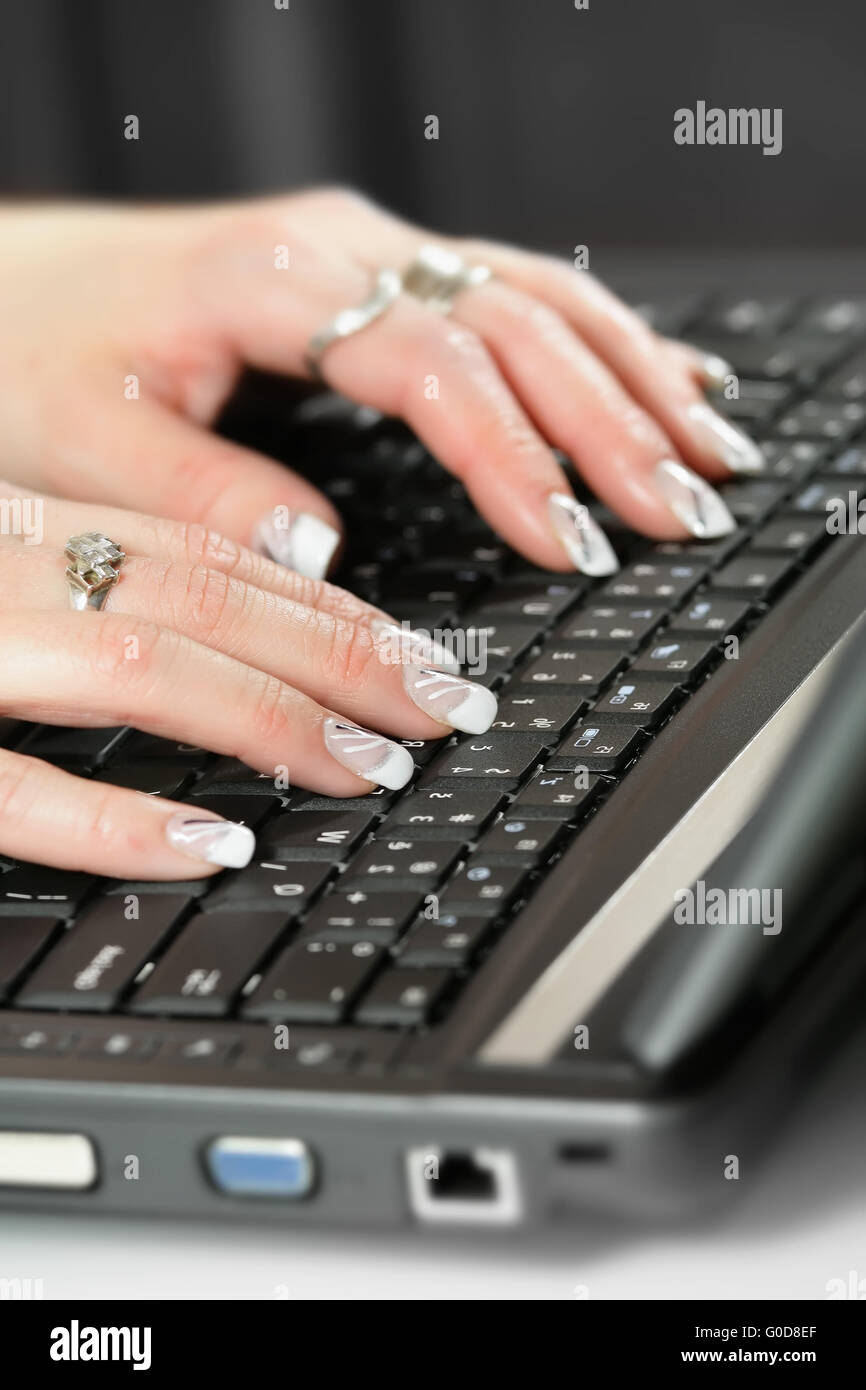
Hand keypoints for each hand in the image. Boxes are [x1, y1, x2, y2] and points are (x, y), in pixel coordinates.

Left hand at [0, 191, 758, 577]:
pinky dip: (596, 342)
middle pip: (513, 317)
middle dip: (611, 419)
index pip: (431, 362)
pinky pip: (513, 290)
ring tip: (707, 449)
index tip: (568, 539)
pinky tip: (654, 376)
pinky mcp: (376, 271)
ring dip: (630, 373)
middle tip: (680, 509)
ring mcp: (364, 250)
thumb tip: (323, 551)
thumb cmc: (31, 356)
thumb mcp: (82, 441)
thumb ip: (200, 495)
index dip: (512, 452)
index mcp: (270, 279)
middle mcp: (336, 248)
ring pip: (533, 292)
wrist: (6, 282)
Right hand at [0, 491, 493, 877]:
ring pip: (135, 665)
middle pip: (197, 599)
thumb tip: (221, 644)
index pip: (202, 560)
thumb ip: (76, 599)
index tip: (422, 656)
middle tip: (445, 710)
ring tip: (369, 771)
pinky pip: (18, 790)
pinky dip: (121, 821)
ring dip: (270, 717)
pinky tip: (215, 848)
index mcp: (21, 532)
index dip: (327, 611)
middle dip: (342, 655)